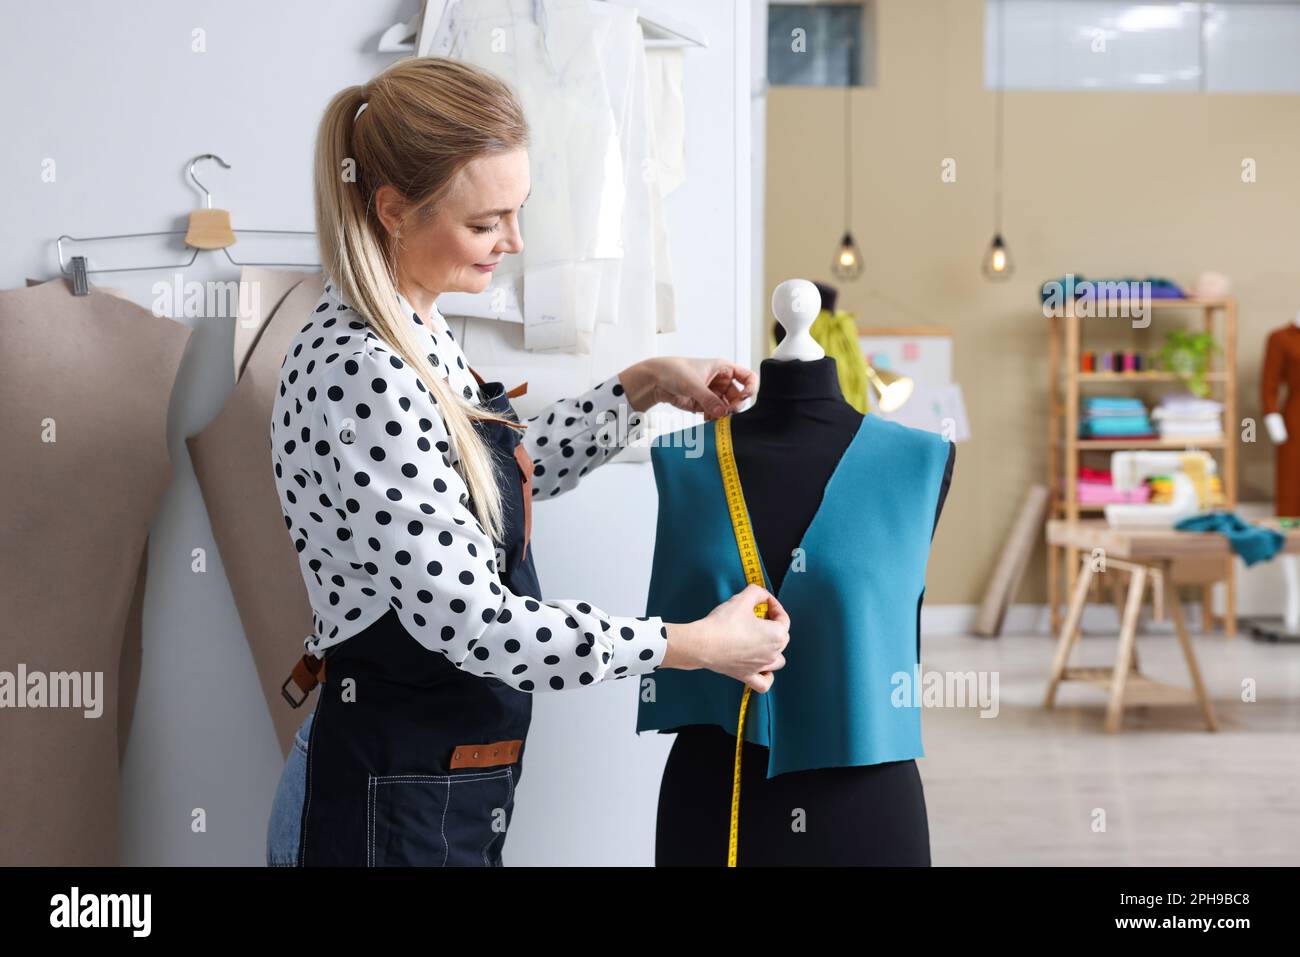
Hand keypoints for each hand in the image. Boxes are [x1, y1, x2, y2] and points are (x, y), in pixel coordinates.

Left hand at [619, 357, 757, 418]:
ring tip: (717, 418)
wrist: (655, 381)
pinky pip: (716, 414)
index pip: (748, 377)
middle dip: (735, 406)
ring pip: (727, 408)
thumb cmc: (674, 371)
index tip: (744, 396)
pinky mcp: (704, 405)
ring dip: (724, 415)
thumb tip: (722, 413)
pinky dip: (714, 419)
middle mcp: (721, 381)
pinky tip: (708, 420)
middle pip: (739, 397)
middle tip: (727, 412)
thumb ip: (708, 399)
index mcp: (724, 368)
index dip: (750, 387)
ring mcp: (713, 394)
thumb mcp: (693, 384)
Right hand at [662, 583, 789, 692]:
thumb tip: (762, 595)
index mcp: (777, 635)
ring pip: (777, 661)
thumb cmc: (723, 623)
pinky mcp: (747, 676)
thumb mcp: (742, 599)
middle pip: (782, 638)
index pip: (783, 618)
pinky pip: (764, 682)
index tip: (764, 601)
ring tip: (760, 640)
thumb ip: (757, 592)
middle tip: (757, 614)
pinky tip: (760, 669)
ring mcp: (761, 667)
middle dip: (773, 624)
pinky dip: (766, 677)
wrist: (702, 644)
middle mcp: (773, 653)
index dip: (774, 606)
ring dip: (773, 650)